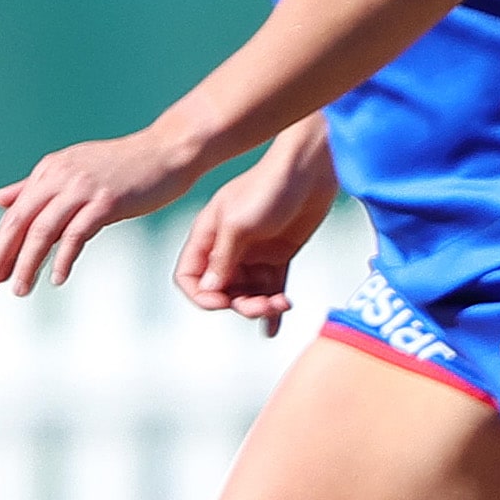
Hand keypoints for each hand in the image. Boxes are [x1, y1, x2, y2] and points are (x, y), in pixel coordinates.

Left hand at [0, 128, 207, 295]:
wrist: (167, 151)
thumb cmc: (123, 167)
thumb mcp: (72, 172)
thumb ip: (34, 187)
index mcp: (48, 171)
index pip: (15, 214)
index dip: (0, 245)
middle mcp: (59, 177)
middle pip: (20, 222)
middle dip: (2, 255)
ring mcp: (82, 188)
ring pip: (43, 230)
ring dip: (28, 263)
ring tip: (21, 289)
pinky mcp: (106, 201)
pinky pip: (77, 234)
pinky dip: (64, 258)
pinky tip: (57, 279)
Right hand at [173, 137, 336, 335]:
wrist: (310, 170)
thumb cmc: (269, 188)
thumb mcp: (238, 223)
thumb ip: (222, 258)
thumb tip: (209, 289)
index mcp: (207, 236)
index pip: (189, 276)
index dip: (202, 294)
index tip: (223, 301)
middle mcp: (226, 248)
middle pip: (221, 290)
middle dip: (239, 303)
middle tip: (263, 305)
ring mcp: (252, 254)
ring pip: (247, 293)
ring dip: (260, 306)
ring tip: (281, 304)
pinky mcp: (278, 257)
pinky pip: (270, 289)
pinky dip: (272, 308)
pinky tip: (273, 329)